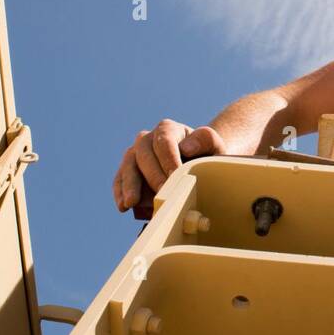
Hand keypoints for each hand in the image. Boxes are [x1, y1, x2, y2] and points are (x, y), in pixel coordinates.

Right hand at [113, 119, 227, 217]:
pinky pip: (120, 179)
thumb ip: (205, 140)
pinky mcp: (128, 171)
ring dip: (129, 185)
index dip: (168, 159)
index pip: (164, 141)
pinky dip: (120, 192)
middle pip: (143, 153)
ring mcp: (135, 154)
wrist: (197, 164)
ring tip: (131, 202)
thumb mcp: (213, 145)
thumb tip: (186, 147)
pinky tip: (123, 206)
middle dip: (152, 175)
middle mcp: (147, 138)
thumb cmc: (206, 154)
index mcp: (167, 129)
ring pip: (128, 165)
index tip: (175, 175)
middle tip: (161, 194)